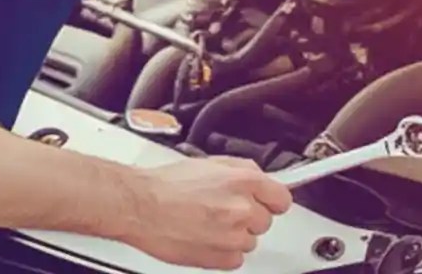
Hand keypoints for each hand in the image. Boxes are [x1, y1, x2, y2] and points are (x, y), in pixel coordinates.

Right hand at [121, 156, 292, 269]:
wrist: (139, 206)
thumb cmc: (165, 185)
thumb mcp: (208, 162)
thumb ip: (241, 169)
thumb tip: (260, 177)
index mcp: (243, 181)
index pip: (282, 198)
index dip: (271, 200)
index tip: (266, 202)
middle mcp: (242, 209)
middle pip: (265, 221)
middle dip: (248, 216)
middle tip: (222, 209)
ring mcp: (232, 236)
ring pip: (250, 241)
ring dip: (234, 234)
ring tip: (208, 222)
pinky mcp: (220, 259)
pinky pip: (236, 259)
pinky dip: (223, 252)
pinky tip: (205, 237)